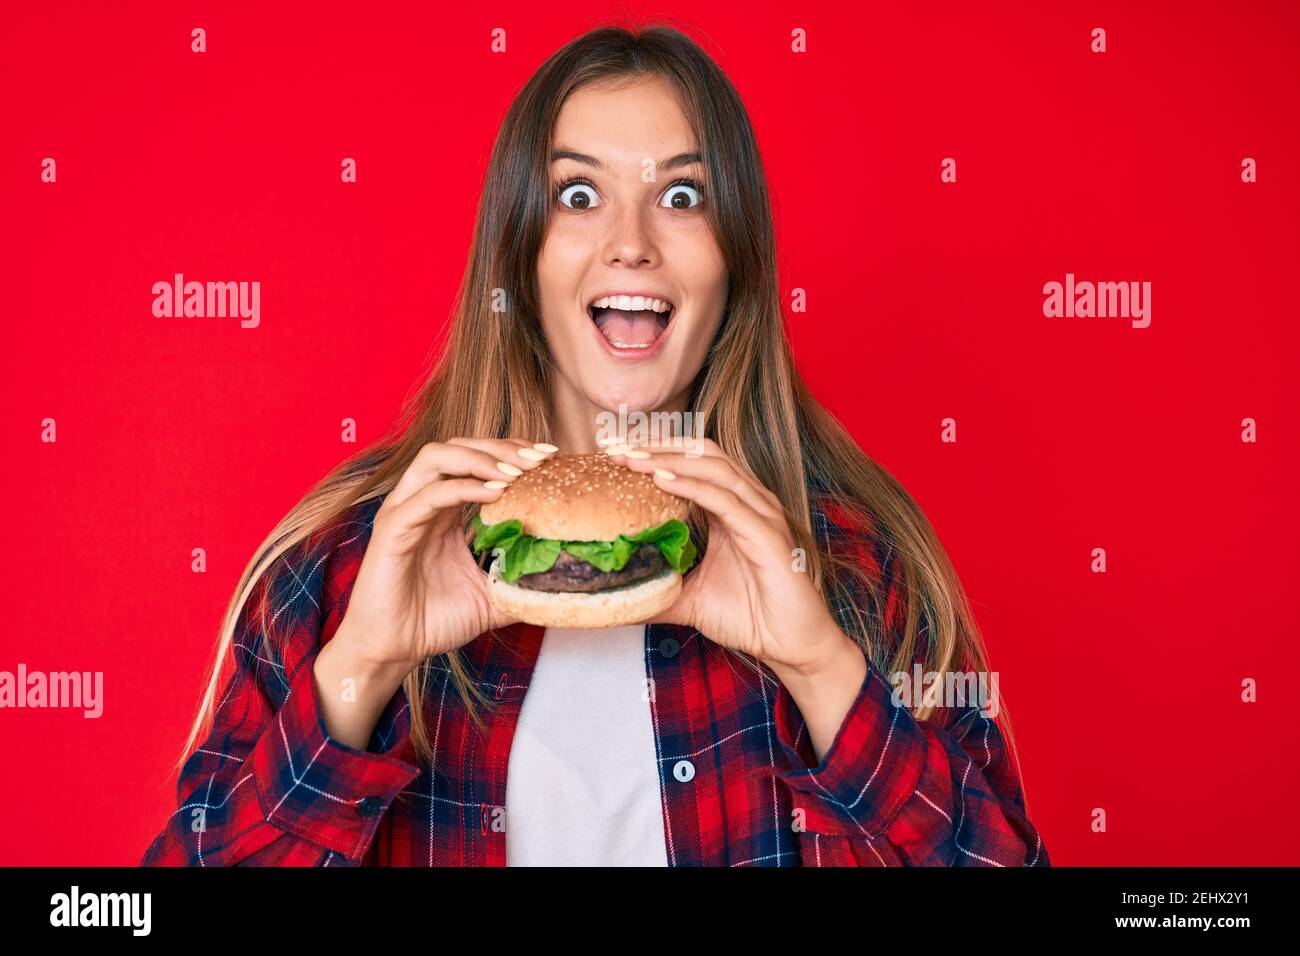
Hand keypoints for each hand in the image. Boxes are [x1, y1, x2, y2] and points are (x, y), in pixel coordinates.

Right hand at [335, 437, 556, 673]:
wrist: (393, 650)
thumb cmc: (434, 621)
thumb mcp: (492, 596)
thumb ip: (522, 581)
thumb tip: (565, 581)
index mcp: (444, 510)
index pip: (476, 459)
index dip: (513, 452)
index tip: (550, 457)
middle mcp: (422, 501)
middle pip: (459, 446)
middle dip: (502, 446)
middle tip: (539, 459)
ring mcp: (404, 511)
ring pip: (437, 457)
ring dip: (480, 457)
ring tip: (516, 472)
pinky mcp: (392, 530)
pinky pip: (427, 496)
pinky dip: (463, 487)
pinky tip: (495, 493)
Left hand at [606, 438, 857, 677]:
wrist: (791, 645)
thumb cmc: (750, 616)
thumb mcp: (689, 599)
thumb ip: (655, 591)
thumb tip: (613, 596)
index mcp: (731, 507)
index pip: (692, 462)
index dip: (654, 450)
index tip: (613, 449)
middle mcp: (749, 502)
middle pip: (701, 453)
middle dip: (657, 445)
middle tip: (615, 445)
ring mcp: (761, 515)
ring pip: (714, 469)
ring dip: (669, 459)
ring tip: (632, 457)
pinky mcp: (768, 535)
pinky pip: (726, 502)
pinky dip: (693, 487)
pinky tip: (662, 480)